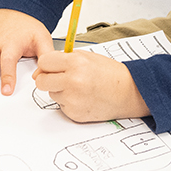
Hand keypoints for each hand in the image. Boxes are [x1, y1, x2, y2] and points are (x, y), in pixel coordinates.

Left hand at [33, 50, 149, 121]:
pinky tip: (83, 98)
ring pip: (51, 94)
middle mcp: (73, 81)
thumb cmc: (110, 73)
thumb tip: (42, 68)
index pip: (43, 62)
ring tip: (79, 88)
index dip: (46, 64)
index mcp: (75, 63)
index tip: (52, 66)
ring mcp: (73, 99)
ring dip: (60, 91)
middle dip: (47, 79)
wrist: (129, 92)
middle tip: (59, 78)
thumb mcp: (86, 57)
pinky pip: (61, 106)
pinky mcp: (75, 113)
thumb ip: (63, 59)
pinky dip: (68, 102)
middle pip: (41, 81)